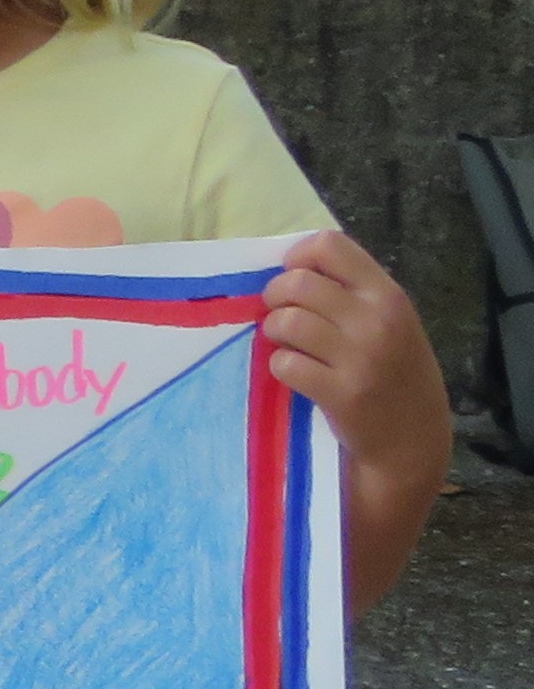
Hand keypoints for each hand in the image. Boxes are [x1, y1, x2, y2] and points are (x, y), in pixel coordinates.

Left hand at [266, 228, 450, 460]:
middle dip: (276, 297)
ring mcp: (359, 358)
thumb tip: (291, 267)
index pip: (330, 245)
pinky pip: (284, 363)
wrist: (413, 443)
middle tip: (282, 316)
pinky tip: (296, 373)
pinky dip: (280, 367)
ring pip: (285, 321)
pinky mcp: (340, 393)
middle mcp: (376, 321)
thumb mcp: (391, 324)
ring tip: (287, 344)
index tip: (295, 277)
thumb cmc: (396, 376)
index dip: (299, 257)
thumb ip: (352, 294)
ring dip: (274, 332)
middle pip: (296, 282)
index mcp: (388, 296)